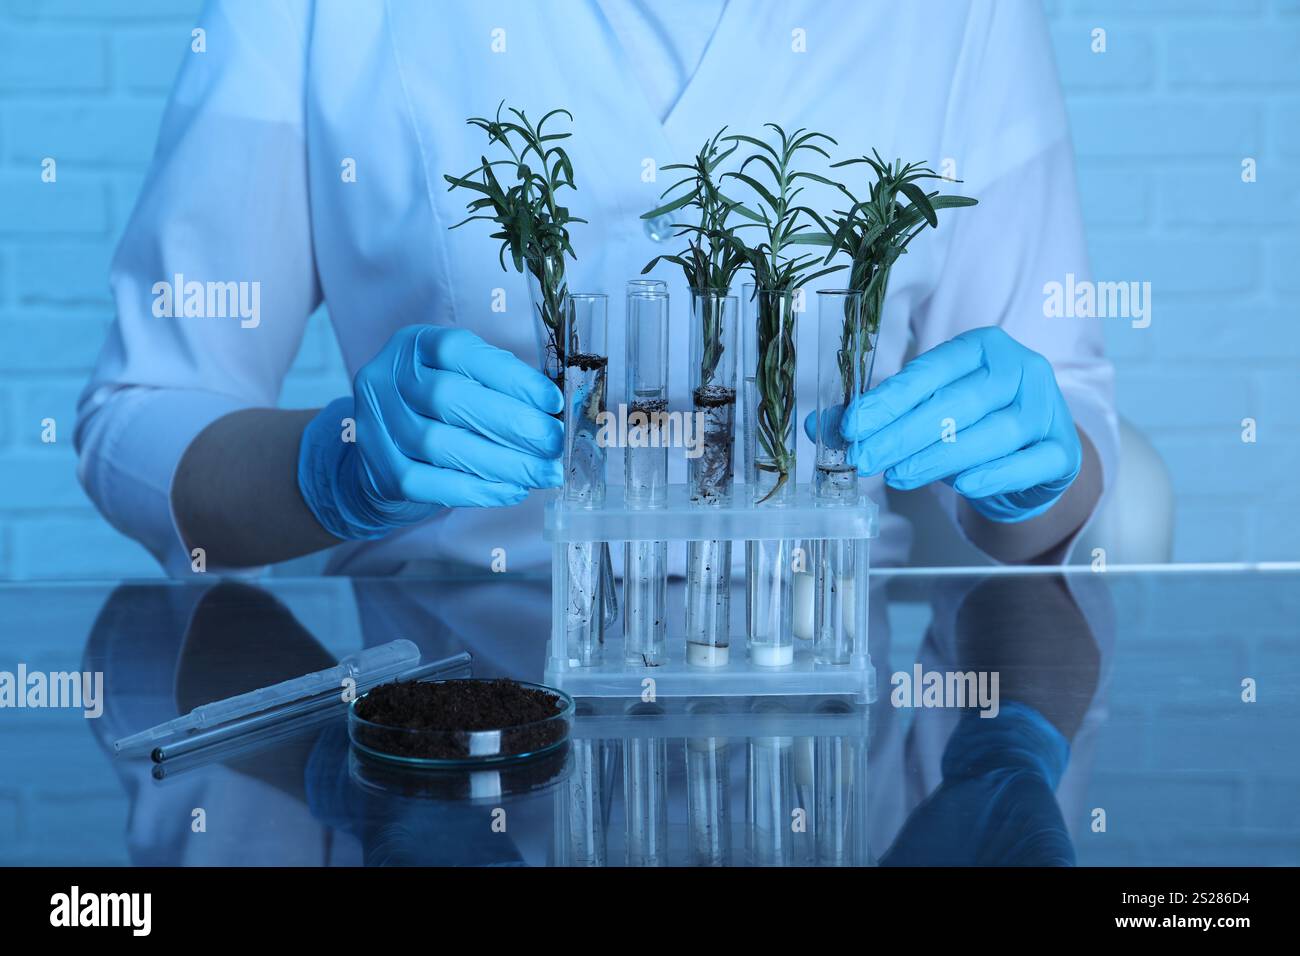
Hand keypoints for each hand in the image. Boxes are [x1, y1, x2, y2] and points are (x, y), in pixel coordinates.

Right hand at [298, 325, 563, 539]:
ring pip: (440, 443)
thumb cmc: (438, 413)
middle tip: (553, 444)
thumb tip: (554, 411)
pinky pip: (432, 483)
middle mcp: (387, 378)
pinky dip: (478, 489)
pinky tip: (511, 491)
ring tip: (542, 473)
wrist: (383, 458)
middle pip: (449, 397)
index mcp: (414, 345)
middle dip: (511, 423)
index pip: (459, 350)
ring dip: (502, 462)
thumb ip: (499, 387)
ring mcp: (377, 426)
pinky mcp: (381, 472)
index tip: (551, 402)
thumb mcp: (461, 381)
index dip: (509, 376)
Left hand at [828, 326, 1080, 522]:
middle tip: (865, 459)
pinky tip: (962, 485)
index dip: (890, 399)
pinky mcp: (1063, 451)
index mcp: (983, 347)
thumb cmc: (971, 425)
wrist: (1032, 456)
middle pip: (959, 402)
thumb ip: (878, 415)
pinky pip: (1028, 462)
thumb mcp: (926, 411)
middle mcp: (1021, 369)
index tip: (853, 425)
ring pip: (993, 432)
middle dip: (904, 433)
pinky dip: (995, 473)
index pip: (931, 371)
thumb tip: (820, 426)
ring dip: (940, 456)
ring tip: (897, 477)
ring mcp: (1048, 409)